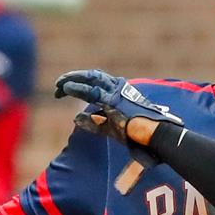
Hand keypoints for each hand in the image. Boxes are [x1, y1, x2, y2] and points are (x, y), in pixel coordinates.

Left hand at [53, 69, 182, 144]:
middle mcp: (118, 89)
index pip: (96, 83)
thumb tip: (76, 119)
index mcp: (120, 93)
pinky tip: (66, 89)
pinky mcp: (113, 102)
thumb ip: (94, 123)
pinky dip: (77, 88)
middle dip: (74, 78)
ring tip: (59, 84)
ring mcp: (116, 94)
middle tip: (58, 84)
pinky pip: (91, 92)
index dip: (80, 84)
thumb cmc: (140, 134)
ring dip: (73, 80)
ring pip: (90, 80)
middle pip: (91, 77)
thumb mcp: (112, 127)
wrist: (155, 137)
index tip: (66, 89)